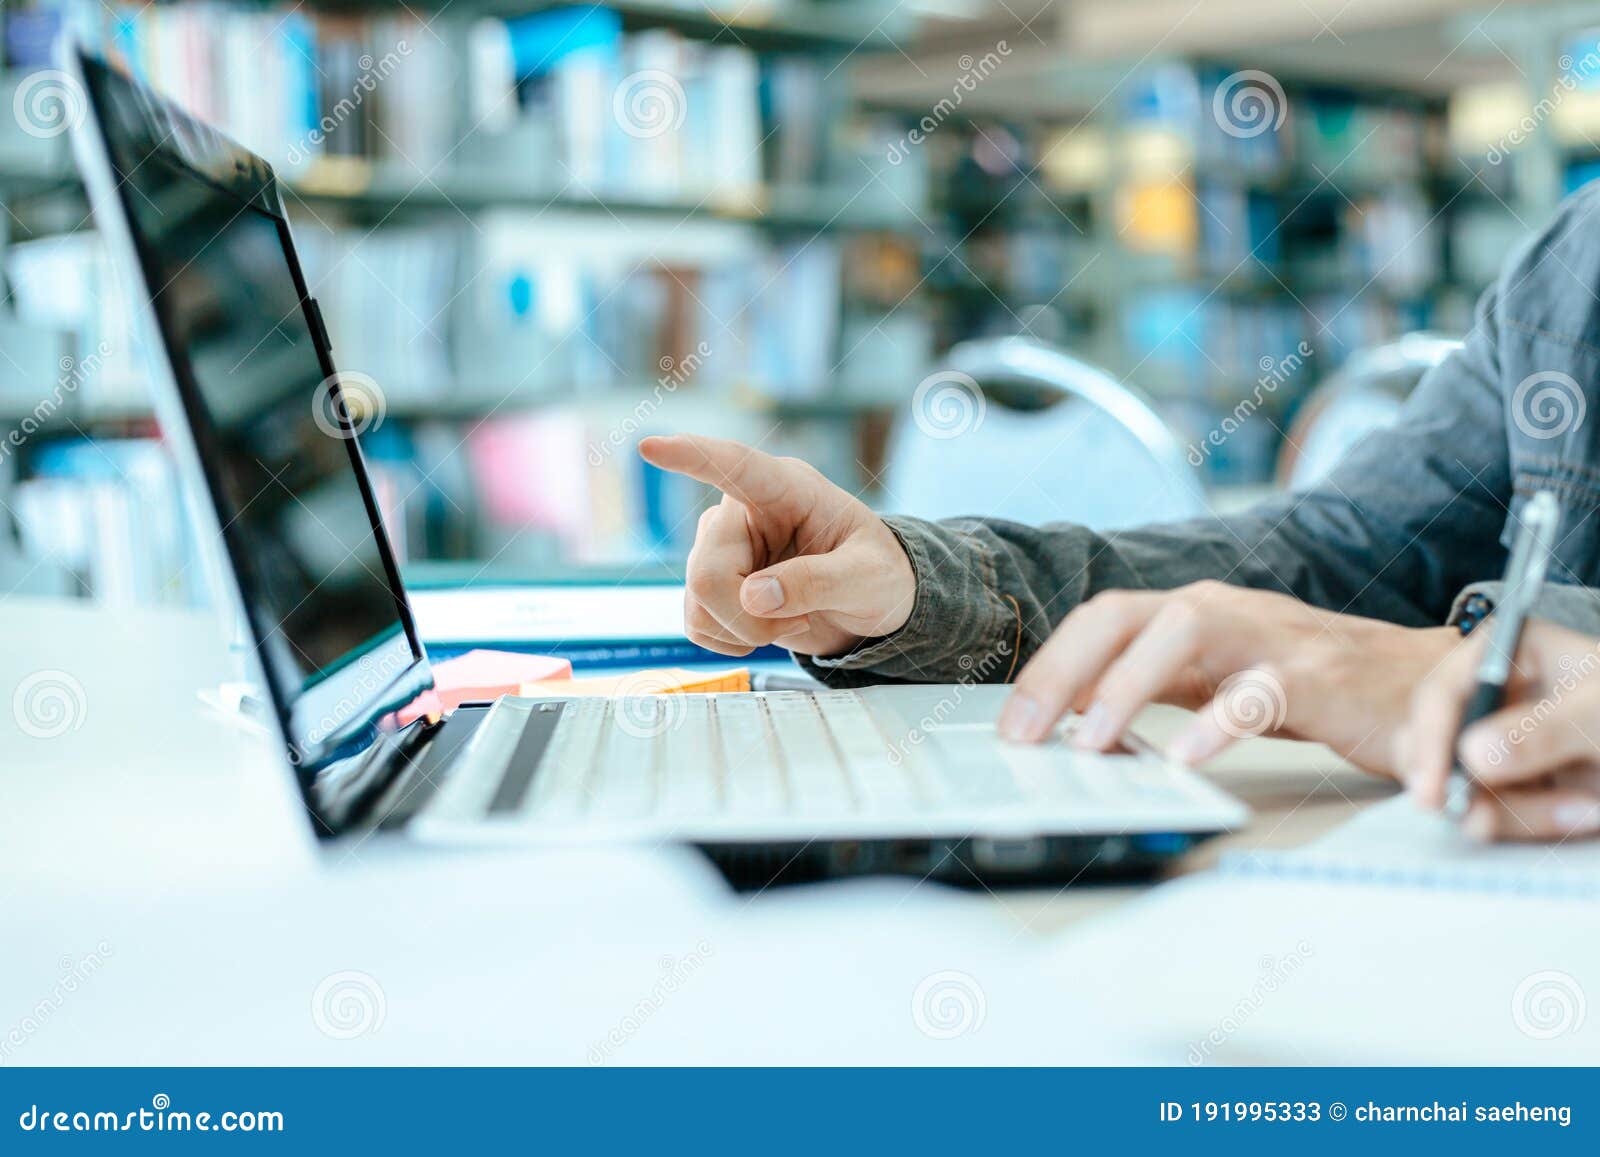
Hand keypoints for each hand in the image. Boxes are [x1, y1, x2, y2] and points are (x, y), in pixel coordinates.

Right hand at [638, 434, 915, 657]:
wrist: (870, 607)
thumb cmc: (879, 574)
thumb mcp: (869, 578)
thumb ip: (819, 582)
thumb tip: (754, 596)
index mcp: (786, 488)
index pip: (733, 465)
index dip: (691, 456)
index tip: (651, 447)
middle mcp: (743, 511)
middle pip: (708, 570)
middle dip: (748, 617)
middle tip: (799, 620)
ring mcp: (721, 547)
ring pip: (698, 600)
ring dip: (745, 631)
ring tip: (793, 618)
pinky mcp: (711, 583)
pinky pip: (694, 621)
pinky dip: (729, 640)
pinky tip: (765, 629)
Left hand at [996, 580, 1460, 775]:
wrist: (1427, 685)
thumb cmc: (1318, 684)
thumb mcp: (1221, 680)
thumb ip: (1160, 688)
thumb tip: (1081, 721)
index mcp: (1194, 615)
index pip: (1102, 620)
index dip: (1049, 666)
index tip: (1012, 724)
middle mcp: (1224, 612)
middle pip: (1124, 615)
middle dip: (1063, 670)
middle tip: (1025, 735)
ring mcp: (1270, 637)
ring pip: (1184, 632)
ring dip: (1126, 685)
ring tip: (1091, 741)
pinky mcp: (1320, 677)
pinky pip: (1263, 691)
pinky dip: (1220, 722)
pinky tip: (1186, 758)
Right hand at [1397, 618, 1599, 840]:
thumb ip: (1543, 732)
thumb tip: (1473, 756)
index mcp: (1511, 653)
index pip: (1443, 693)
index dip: (1430, 740)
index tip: (1434, 790)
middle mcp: (1501, 696)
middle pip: (1440, 743)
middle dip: (1465, 786)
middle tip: (1477, 818)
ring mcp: (1511, 742)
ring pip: (1468, 787)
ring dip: (1518, 812)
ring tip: (1583, 811)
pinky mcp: (1526, 783)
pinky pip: (1500, 812)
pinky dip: (1537, 823)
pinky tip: (1585, 813)